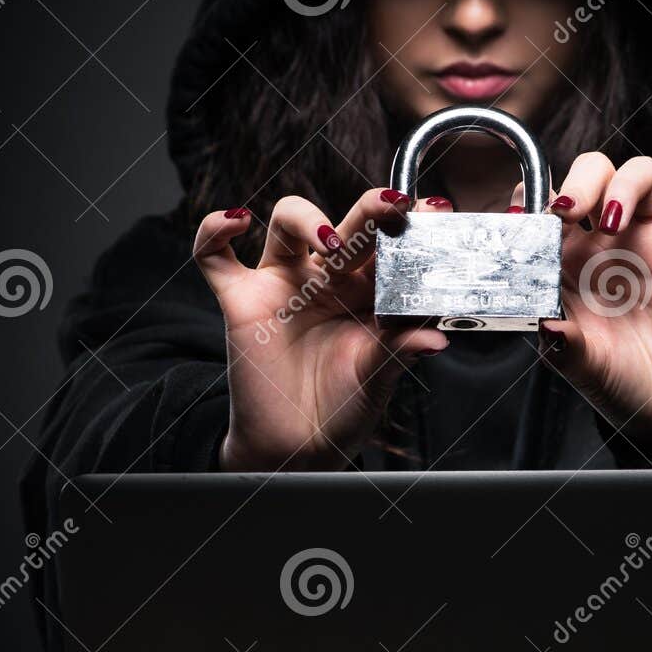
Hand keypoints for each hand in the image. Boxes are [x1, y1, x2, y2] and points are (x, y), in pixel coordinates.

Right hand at [193, 189, 447, 470]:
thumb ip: (400, 350)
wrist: (298, 448)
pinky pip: (215, 257)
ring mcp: (283, 284)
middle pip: (346, 224)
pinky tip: (235, 219)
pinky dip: (213, 231)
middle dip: (370, 210)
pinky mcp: (241, 301)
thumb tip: (437, 339)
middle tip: (393, 204)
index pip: (389, 243)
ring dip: (307, 218)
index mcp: (369, 291)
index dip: (407, 223)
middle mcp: (327, 279)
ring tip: (330, 241)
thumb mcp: (378, 379)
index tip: (433, 208)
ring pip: (287, 222)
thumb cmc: (344, 409)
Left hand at [536, 154, 651, 447]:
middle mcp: (611, 243)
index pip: (547, 203)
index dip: (533, 195)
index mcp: (571, 261)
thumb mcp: (581, 368)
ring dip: (626, 184)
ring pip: (644, 175)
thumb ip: (564, 345)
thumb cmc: (617, 384)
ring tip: (613, 220)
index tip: (523, 215)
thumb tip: (548, 324)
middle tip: (569, 211)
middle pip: (595, 174)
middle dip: (580, 181)